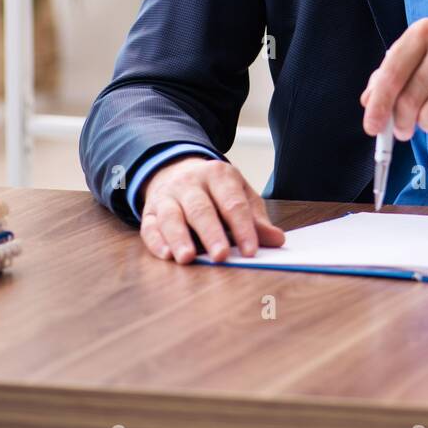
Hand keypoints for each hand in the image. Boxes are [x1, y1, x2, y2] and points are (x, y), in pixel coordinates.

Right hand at [138, 156, 284, 263]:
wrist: (176, 169)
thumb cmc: (216, 190)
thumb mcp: (240, 195)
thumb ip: (256, 219)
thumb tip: (277, 240)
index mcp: (219, 175)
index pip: (233, 203)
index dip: (243, 228)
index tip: (251, 251)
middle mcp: (191, 183)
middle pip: (201, 209)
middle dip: (211, 233)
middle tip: (221, 256)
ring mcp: (168, 196)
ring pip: (171, 216)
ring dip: (179, 238)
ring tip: (187, 258)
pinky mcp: (150, 210)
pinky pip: (149, 226)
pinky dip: (156, 242)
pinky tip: (166, 255)